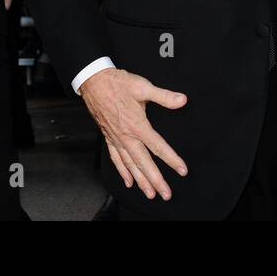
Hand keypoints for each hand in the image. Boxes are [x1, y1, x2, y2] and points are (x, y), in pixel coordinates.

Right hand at [80, 67, 187, 200]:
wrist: (94, 82)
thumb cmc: (117, 83)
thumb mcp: (143, 86)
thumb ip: (164, 96)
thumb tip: (181, 100)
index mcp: (137, 125)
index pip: (158, 147)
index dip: (172, 160)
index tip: (182, 170)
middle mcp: (126, 136)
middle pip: (144, 163)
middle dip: (156, 180)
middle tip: (165, 193)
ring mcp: (116, 139)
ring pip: (130, 165)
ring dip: (141, 181)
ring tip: (150, 193)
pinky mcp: (109, 137)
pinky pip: (116, 159)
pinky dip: (123, 171)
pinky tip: (129, 181)